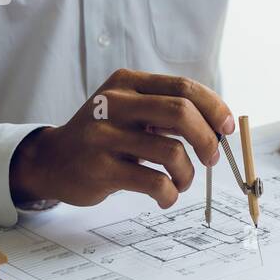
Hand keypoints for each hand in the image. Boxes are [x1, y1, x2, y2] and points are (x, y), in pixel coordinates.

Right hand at [10, 68, 232, 208]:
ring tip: (181, 182)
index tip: (227, 128)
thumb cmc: (104, 137)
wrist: (52, 161)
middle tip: (212, 158)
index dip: (214, 107)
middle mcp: (114, 103)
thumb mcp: (130, 111)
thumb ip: (167, 111)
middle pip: (181, 113)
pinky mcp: (101, 169)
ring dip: (187, 173)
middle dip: (207, 138)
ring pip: (171, 152)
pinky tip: (165, 196)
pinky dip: (169, 193)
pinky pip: (154, 182)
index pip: (183, 87)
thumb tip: (218, 126)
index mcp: (127, 83)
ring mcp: (104, 136)